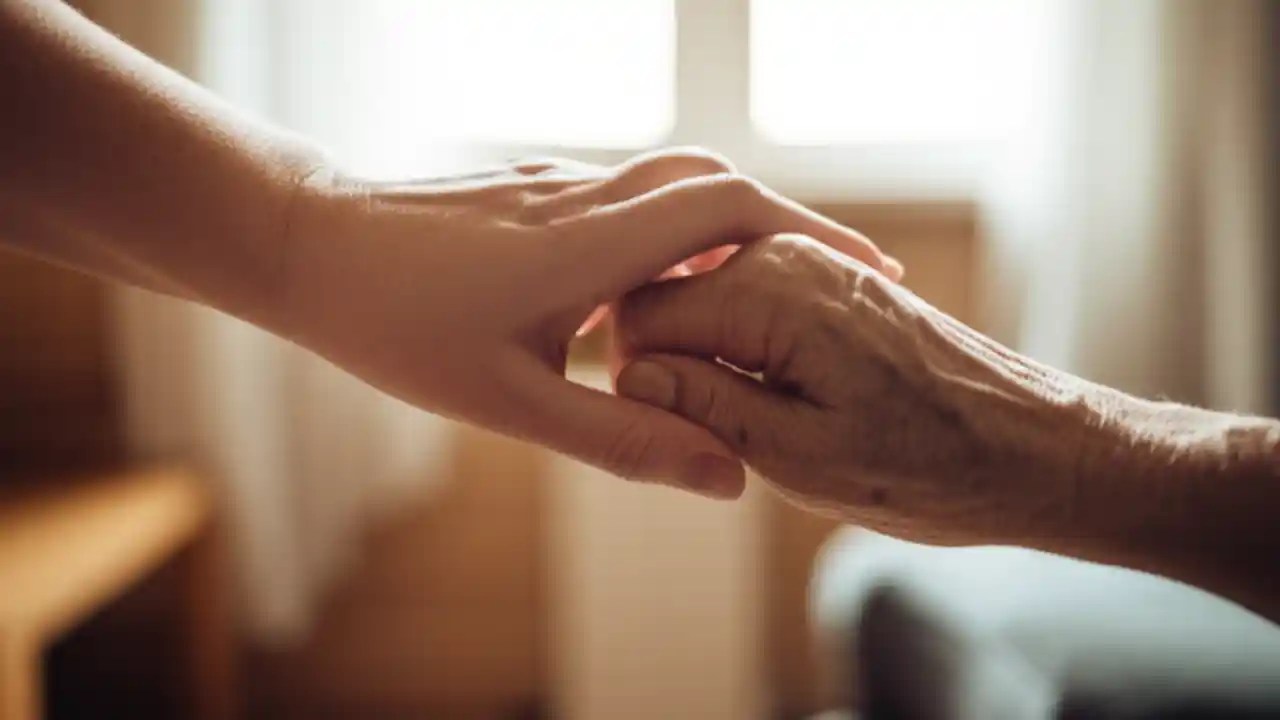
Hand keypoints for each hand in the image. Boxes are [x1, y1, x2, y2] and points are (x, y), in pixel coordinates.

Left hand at [271, 150, 902, 497]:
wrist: (304, 245)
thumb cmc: (397, 326)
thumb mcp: (513, 404)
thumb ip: (625, 440)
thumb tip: (729, 478)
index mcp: (594, 243)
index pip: (733, 209)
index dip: (813, 233)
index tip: (871, 272)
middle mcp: (587, 196)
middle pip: (716, 184)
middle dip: (786, 227)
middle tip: (832, 285)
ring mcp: (557, 184)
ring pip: (670, 184)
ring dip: (728, 228)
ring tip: (757, 296)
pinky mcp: (532, 189)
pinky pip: (626, 196)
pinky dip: (671, 229)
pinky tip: (660, 286)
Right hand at [613, 233, 1115, 543]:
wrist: (1033, 447)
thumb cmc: (927, 466)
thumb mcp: (797, 457)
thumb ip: (702, 405)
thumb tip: (627, 373)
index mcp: (767, 291)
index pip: (639, 317)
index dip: (637, 383)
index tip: (676, 435)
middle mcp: (783, 256)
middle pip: (668, 304)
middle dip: (674, 371)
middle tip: (721, 443)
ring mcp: (809, 263)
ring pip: (704, 307)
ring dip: (711, 368)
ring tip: (762, 430)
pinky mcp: (830, 283)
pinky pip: (748, 309)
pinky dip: (745, 356)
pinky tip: (785, 405)